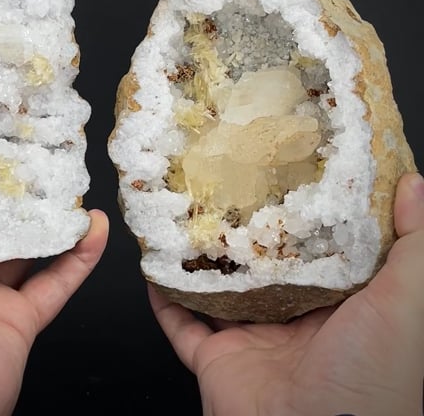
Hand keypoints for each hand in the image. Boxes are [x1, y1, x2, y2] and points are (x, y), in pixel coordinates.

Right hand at [149, 172, 423, 415]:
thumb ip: (414, 244)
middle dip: (247, 235)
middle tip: (230, 188)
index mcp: (337, 310)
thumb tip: (413, 184)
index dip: (305, 218)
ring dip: (203, 261)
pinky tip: (154, 269)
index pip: (317, 253)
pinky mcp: (216, 360)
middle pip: (263, 270)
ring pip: (219, 292)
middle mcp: (293, 323)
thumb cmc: (370, 376)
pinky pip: (182, 326)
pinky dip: (166, 300)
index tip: (289, 176)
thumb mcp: (406, 303)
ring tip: (188, 218)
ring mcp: (251, 342)